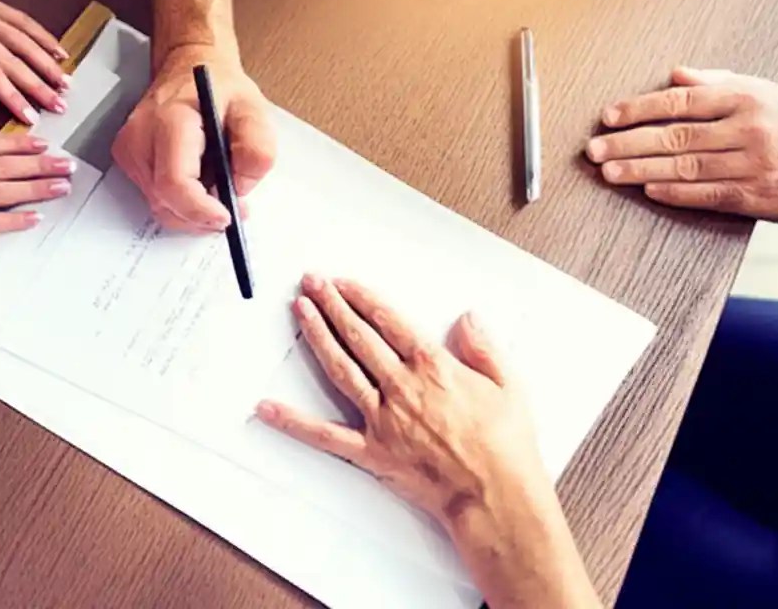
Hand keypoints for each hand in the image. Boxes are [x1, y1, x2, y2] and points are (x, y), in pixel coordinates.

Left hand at [0, 0, 68, 122]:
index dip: (14, 98)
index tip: (31, 117)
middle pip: (15, 62)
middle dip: (40, 87)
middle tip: (60, 106)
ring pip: (25, 42)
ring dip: (48, 63)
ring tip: (66, 83)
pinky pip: (22, 20)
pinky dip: (43, 35)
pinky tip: (59, 50)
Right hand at [111, 45, 275, 231]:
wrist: (189, 66)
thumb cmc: (219, 86)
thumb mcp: (253, 109)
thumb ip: (256, 150)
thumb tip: (240, 188)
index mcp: (171, 120)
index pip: (174, 183)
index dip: (200, 210)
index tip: (226, 216)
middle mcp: (141, 136)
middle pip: (165, 202)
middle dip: (201, 215)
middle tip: (232, 206)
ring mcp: (130, 149)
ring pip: (160, 205)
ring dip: (192, 209)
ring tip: (217, 186)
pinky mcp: (128, 159)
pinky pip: (156, 197)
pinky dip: (181, 200)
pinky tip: (198, 180)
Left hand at [255, 275, 548, 532]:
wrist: (495, 495)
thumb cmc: (505, 446)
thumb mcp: (508, 385)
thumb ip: (483, 348)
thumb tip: (468, 318)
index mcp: (433, 367)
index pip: (388, 320)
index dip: (362, 297)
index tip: (344, 282)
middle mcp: (402, 386)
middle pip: (359, 336)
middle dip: (332, 304)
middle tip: (311, 282)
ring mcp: (383, 418)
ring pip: (341, 368)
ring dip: (317, 336)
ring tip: (299, 311)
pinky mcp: (372, 450)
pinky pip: (325, 435)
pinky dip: (293, 422)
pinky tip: (268, 408)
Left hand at [587, 67, 777, 223]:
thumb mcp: (763, 92)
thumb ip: (716, 82)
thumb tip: (675, 75)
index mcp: (745, 98)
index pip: (680, 102)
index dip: (639, 109)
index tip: (609, 116)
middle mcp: (747, 129)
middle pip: (675, 136)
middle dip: (628, 142)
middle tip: (594, 148)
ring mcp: (750, 164)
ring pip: (684, 167)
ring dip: (640, 170)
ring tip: (608, 171)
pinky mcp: (754, 196)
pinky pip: (705, 194)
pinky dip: (673, 193)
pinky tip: (647, 191)